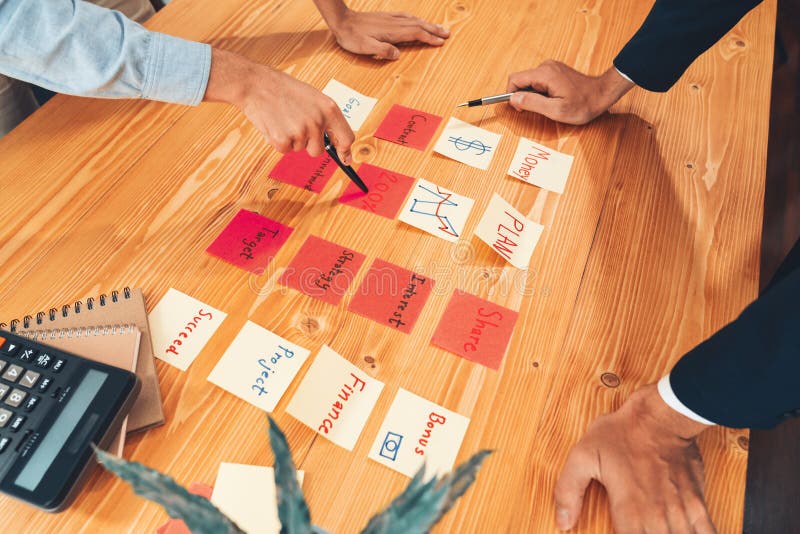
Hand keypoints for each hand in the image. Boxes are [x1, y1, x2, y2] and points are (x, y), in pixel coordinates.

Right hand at [204, 48, 353, 161]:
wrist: (256, 84)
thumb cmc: (284, 89)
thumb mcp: (313, 97)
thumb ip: (325, 117)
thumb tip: (336, 141)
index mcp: (329, 109)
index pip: (347, 138)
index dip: (345, 151)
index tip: (344, 158)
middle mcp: (318, 122)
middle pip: (318, 150)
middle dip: (308, 143)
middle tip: (295, 123)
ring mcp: (301, 132)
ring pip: (300, 149)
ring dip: (292, 140)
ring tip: (283, 119)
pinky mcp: (283, 141)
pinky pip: (285, 150)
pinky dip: (278, 141)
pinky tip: (274, 124)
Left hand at [323, 8, 449, 59]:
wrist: (342, 21)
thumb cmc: (352, 36)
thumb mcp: (366, 47)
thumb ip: (383, 50)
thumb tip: (397, 54)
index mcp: (392, 32)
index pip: (416, 34)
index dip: (429, 38)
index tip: (441, 42)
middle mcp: (394, 23)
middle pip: (419, 26)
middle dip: (434, 30)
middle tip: (447, 33)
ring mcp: (390, 19)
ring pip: (414, 20)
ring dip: (428, 24)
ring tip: (438, 27)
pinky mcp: (386, 17)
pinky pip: (405, 17)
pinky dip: (415, 19)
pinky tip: (417, 20)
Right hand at [506, 61, 633, 124]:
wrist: (602, 94)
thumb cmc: (583, 105)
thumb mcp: (556, 110)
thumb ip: (532, 103)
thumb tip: (513, 99)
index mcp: (544, 75)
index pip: (514, 79)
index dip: (511, 95)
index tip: (519, 108)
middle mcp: (546, 66)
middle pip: (521, 80)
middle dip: (523, 96)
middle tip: (537, 109)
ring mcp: (551, 67)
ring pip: (530, 81)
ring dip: (533, 95)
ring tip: (549, 104)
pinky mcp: (555, 71)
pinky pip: (538, 80)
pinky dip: (540, 91)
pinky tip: (553, 99)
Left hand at [554, 384, 715, 532]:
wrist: (661, 417)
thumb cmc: (621, 433)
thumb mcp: (583, 456)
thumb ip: (569, 491)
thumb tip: (563, 522)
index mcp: (629, 511)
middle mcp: (656, 519)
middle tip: (638, 530)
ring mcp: (680, 514)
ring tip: (659, 532)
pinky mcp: (698, 505)